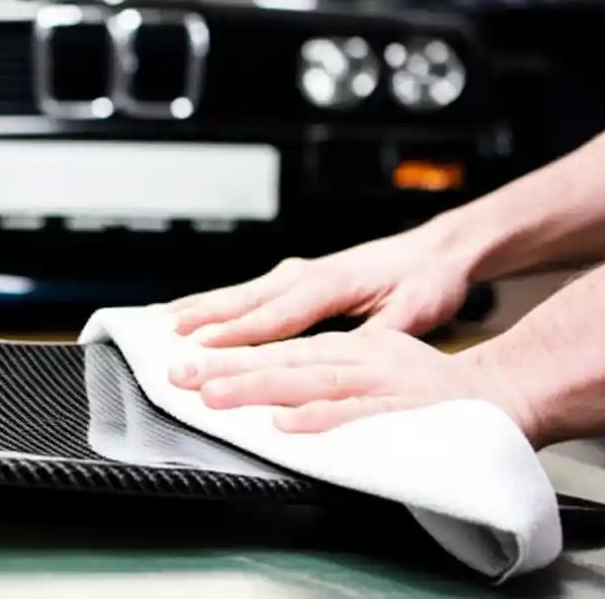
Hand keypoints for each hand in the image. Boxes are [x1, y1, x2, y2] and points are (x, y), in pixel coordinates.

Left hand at [166, 326, 539, 441]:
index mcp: (346, 345)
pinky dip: (323, 417)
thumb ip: (327, 369)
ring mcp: (379, 380)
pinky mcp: (405, 406)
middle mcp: (357, 355)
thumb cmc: (432, 382)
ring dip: (259, 388)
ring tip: (214, 396)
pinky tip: (288, 424)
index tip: (182, 355)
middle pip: (282, 359)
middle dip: (226, 366)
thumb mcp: (372, 360)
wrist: (505, 390)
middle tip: (179, 374)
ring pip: (309, 380)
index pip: (277, 344)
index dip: (230, 349)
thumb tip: (278, 386)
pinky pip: (358, 412)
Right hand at [167, 226, 472, 347]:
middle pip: (247, 298)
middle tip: (166, 332)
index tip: (205, 344)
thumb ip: (381, 333)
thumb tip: (351, 354)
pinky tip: (199, 309)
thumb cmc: (428, 281)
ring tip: (166, 319)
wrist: (438, 250)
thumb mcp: (418, 312)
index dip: (239, 331)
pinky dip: (220, 301)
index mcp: (332, 284)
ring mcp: (301, 273)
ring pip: (243, 292)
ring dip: (204, 306)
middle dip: (205, 316)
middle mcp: (309, 274)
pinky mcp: (300, 278)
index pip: (277, 314)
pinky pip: (252, 291)